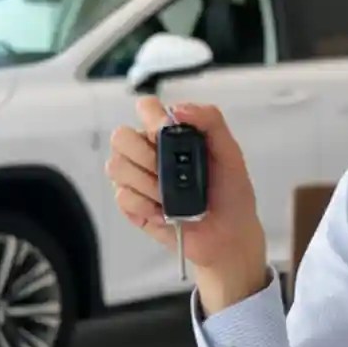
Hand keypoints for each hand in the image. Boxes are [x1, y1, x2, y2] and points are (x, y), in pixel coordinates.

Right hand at [106, 96, 268, 310]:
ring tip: (170, 196)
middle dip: (144, 155)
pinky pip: (122, 196)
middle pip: (121, 137)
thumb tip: (179, 110)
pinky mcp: (132, 205)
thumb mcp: (230, 153)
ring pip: (117, 166)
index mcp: (170, 135)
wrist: (228, 237)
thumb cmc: (231, 194)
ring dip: (147, 183)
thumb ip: (211, 121)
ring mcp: (138, 179)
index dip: (152, 119)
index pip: (146, 109)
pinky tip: (164, 212)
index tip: (166, 135)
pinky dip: (145, 205)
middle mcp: (149, 152)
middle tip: (168, 172)